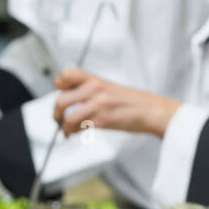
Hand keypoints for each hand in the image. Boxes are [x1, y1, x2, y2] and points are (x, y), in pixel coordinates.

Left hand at [53, 67, 179, 137]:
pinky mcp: (103, 120)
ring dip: (62, 126)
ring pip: (67, 117)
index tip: (60, 92)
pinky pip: (78, 128)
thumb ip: (88, 87)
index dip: (60, 84)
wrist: (152, 110)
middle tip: (58, 119)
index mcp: (96, 80)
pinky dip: (72, 133)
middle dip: (56, 113)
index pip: (67, 74)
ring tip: (66, 130)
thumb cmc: (133, 101)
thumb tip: (62, 86)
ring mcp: (98, 105)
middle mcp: (95, 89)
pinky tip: (74, 134)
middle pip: (61, 99)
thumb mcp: (110, 88)